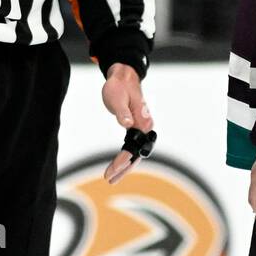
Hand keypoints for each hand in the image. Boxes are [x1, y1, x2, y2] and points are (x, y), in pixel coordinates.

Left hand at [102, 63, 153, 184]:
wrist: (124, 77)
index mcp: (143, 121)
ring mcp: (141, 128)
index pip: (134, 148)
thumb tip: (128, 124)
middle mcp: (145, 127)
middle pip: (137, 155)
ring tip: (112, 178)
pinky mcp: (136, 127)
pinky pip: (132, 147)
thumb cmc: (119, 86)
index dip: (124, 160)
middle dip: (124, 169)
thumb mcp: (117, 98)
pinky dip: (125, 158)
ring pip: (135, 153)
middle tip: (109, 179)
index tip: (113, 169)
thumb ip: (123, 112)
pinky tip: (118, 165)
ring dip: (125, 166)